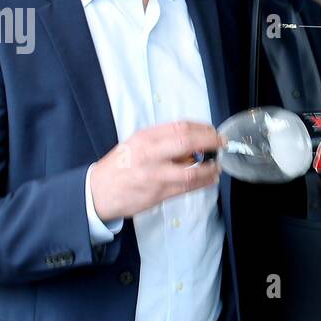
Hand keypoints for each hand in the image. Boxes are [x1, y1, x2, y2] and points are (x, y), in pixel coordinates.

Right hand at [90, 120, 219, 221]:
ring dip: (211, 168)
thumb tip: (192, 139)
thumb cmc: (120, 165)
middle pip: (187, 142)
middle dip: (210, 141)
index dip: (202, 128)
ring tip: (218, 166)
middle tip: (223, 143)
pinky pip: (187, 188)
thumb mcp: (135, 143)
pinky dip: (203, 182)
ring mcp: (155, 175)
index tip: (212, 130)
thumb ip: (161, 140)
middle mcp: (150, 154)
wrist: (98, 192)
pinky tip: (211, 179)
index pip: (179, 127)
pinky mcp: (158, 194)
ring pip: (191, 170)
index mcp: (145, 138)